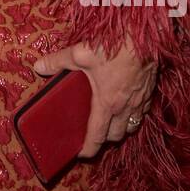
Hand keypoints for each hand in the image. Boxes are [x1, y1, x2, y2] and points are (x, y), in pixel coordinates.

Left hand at [33, 38, 156, 158]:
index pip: (98, 136)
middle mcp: (125, 107)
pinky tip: (128, 104)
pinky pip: (143, 111)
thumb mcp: (80, 53)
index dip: (89, 149)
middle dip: (105, 138)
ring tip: (110, 121)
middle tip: (93, 133)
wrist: (145, 36)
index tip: (81, 154)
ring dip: (121, 128)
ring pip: (132, 125)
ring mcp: (140, 100)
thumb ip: (58, 62)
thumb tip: (39, 67)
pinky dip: (134, 114)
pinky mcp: (150, 90)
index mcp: (107, 103)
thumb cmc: (114, 46)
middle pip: (116, 135)